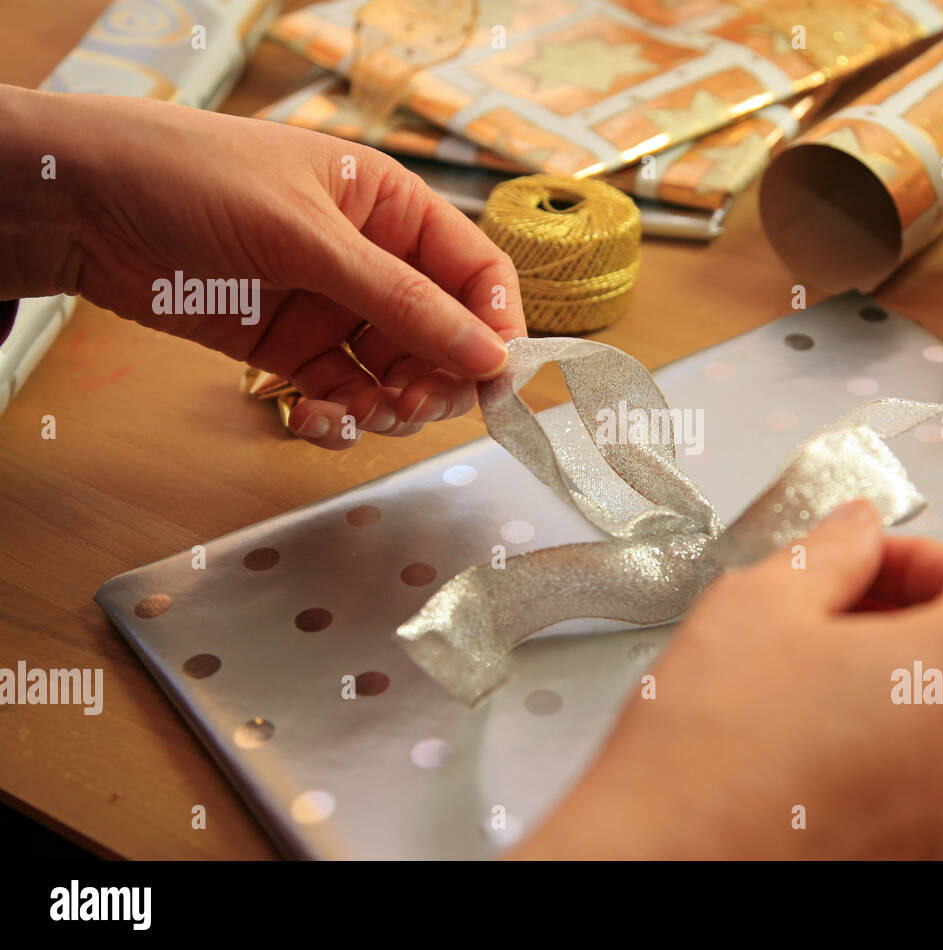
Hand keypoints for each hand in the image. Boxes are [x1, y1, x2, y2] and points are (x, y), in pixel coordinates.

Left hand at [0, 85, 524, 448]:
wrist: (80, 204)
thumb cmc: (195, 180)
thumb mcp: (309, 237)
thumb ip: (401, 301)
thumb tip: (488, 357)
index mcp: (393, 208)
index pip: (476, 273)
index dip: (496, 327)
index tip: (496, 380)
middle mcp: (372, 259)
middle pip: (442, 336)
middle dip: (437, 379)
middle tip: (413, 407)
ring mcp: (330, 307)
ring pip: (394, 375)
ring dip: (389, 407)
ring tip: (360, 416)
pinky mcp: (289, 350)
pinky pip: (340, 395)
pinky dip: (339, 417)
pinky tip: (317, 419)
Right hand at [514, 500, 942, 858]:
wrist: (667, 866)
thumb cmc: (711, 758)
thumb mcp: (760, 605)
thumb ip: (830, 551)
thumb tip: (856, 533)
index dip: (924, 557)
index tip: (870, 564)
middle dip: (921, 620)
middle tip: (841, 617)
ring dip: (914, 690)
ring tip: (823, 685)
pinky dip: (904, 755)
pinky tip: (822, 747)